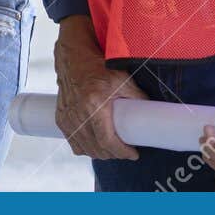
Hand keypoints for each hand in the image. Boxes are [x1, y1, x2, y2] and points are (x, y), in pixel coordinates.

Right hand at [53, 16, 146, 159]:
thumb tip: (152, 112)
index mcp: (94, 105)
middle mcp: (78, 114)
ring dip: (100, 153)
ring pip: (85, 149)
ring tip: (112, 148)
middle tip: (125, 150)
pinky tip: (95, 144)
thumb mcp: (122, 80)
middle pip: (97, 149)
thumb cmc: (97, 68)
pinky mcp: (61, 119)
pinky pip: (74, 143)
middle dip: (114, 154)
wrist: (73, 60)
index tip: (133, 154)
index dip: (122, 152)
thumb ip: (138, 97)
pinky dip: (85, 148)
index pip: (107, 141)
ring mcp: (67, 118)